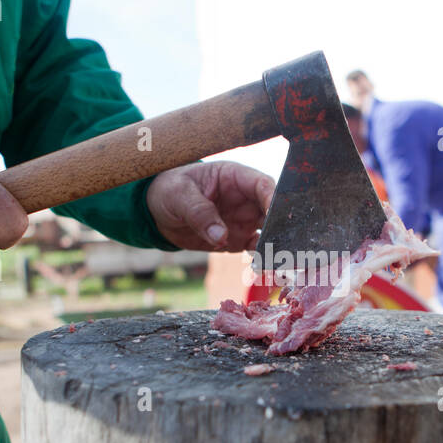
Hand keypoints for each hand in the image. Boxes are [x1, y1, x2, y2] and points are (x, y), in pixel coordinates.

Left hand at [146, 161, 273, 251]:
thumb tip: (220, 236)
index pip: (262, 184)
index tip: (278, 215)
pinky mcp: (238, 238)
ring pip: (270, 230)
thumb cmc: (169, 191)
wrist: (158, 212)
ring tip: (277, 256)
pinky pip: (256, 248)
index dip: (274, 198)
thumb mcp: (179, 195)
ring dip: (276, 243)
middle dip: (282, 224)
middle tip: (284, 241)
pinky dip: (262, 256)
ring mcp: (244, 219)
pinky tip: (263, 264)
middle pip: (274, 209)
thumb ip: (199, 212)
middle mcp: (245, 198)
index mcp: (234, 177)